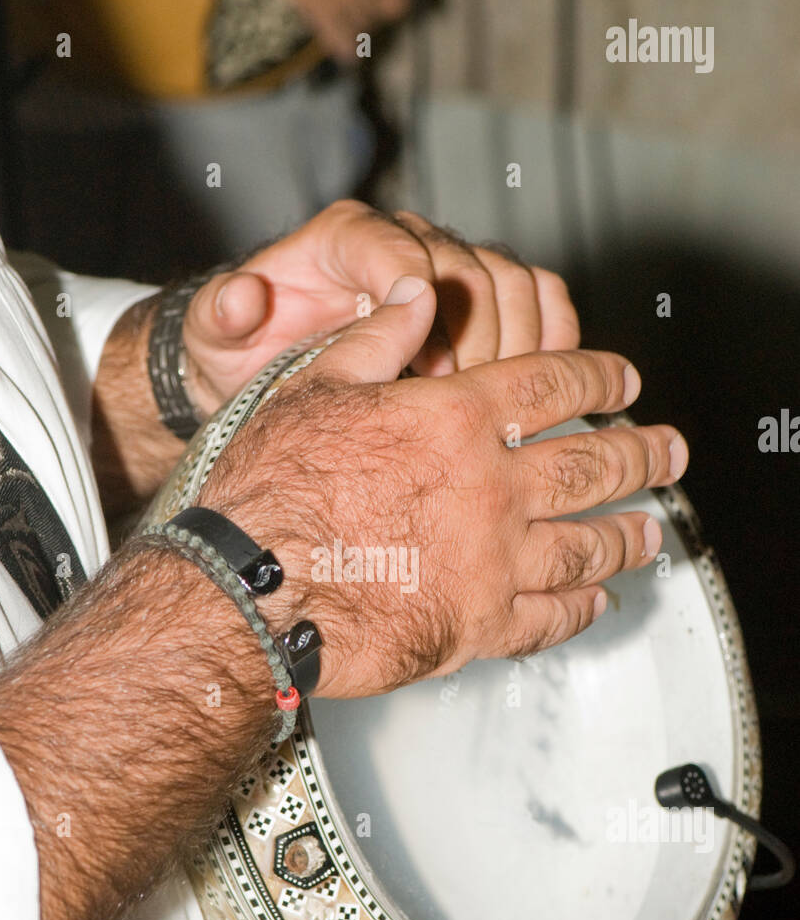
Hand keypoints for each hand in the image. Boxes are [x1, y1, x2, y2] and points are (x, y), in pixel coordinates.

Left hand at [181, 200, 579, 413]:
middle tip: (458, 401)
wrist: (271, 366)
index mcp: (345, 238)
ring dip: (518, 343)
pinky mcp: (482, 298)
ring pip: (513, 279)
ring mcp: (449, 264)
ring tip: (497, 403)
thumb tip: (243, 296)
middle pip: (469, 266)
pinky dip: (552, 334)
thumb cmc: (247, 352)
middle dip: (473, 338)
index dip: (422, 309)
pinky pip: (540, 296)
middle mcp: (404, 239)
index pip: (402, 251)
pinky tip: (543, 385)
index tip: (420, 373)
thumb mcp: (218, 339)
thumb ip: (223, 314)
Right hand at [199, 276, 688, 698]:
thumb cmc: (269, 489)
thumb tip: (418, 292)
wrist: (249, 591)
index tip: (624, 377)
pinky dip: (580, 610)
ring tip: (650, 532)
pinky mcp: (476, 627)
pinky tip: (596, 601)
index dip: (599, 373)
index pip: (553, 383)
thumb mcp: (313, 386)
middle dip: (642, 454)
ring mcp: (492, 563)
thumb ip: (378, 338)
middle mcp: (492, 488)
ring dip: (626, 535)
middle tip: (670, 452)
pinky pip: (548, 620)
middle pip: (593, 464)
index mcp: (457, 418)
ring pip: (586, 545)